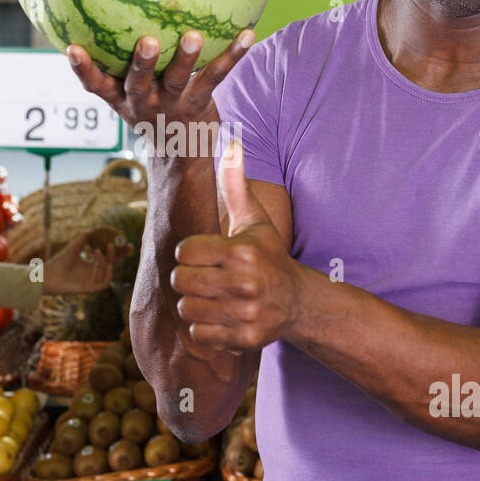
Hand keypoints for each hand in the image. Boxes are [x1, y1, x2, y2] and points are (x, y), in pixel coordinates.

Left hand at [42, 227, 132, 294]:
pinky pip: (104, 283)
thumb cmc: (59, 261)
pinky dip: (107, 274)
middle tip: (124, 245)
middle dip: (121, 256)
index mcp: (92, 265)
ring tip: (98, 250)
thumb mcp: (74, 246)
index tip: (127, 242)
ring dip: (107, 261)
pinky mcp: (89, 289)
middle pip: (113, 265)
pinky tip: (104, 264)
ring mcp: (92, 282)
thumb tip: (95, 229)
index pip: (109, 258)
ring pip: (108, 273)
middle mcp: (94, 274)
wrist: (48, 274)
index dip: (119, 251)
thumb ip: (84, 238)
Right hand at [67, 30, 254, 136]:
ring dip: (186, 58)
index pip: (95, 85)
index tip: (71, 48)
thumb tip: (108, 2)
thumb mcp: (127, 92)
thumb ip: (116, 61)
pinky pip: (216, 75)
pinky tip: (248, 33)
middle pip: (139, 83)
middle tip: (147, 41)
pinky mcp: (199, 103)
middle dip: (142, 63)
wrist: (179, 153)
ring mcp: (173, 105)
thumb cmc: (150, 109)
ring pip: (178, 81)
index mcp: (121, 98)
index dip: (82, 69)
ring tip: (194, 36)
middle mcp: (144, 103)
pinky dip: (233, 54)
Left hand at [170, 141, 302, 350]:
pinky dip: (205, 328)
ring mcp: (245, 313)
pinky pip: (199, 334)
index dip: (190, 252)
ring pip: (187, 309)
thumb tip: (232, 142)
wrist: (298, 302)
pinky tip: (221, 317)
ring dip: (195, 304)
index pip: (184, 251)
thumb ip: (235, 184)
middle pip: (181, 281)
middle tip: (206, 277)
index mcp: (241, 251)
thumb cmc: (268, 255)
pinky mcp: (244, 339)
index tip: (205, 254)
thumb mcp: (255, 219)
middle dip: (189, 278)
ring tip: (212, 297)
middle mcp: (245, 283)